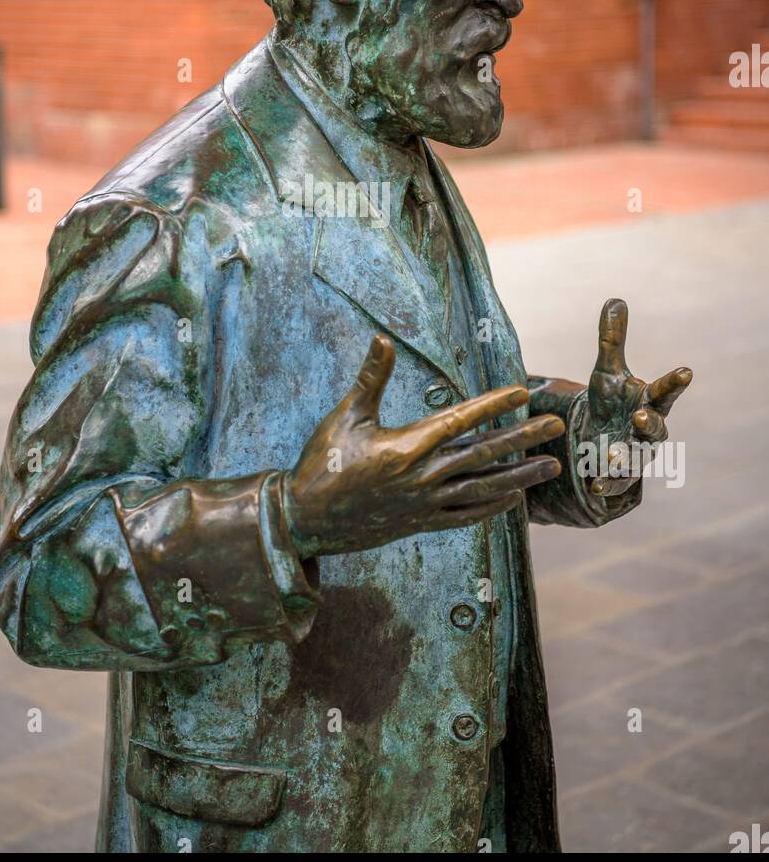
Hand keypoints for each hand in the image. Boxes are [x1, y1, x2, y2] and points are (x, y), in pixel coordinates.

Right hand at [283, 333, 564, 557]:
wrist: (305, 519)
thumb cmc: (321, 463)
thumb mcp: (345, 416)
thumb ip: (371, 378)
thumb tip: (382, 338)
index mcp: (405, 447)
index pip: (460, 420)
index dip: (493, 405)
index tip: (522, 391)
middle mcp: (422, 477)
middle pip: (483, 454)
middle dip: (523, 438)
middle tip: (556, 425)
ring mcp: (424, 504)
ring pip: (483, 488)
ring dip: (520, 476)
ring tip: (551, 465)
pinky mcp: (420, 523)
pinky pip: (466, 516)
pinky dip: (492, 506)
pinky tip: (515, 497)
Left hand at [583, 299, 692, 496]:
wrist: (596, 435)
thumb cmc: (609, 401)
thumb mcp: (606, 370)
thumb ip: (612, 340)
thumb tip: (615, 300)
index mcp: (648, 402)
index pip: (665, 391)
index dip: (675, 382)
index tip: (686, 370)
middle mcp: (647, 430)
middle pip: (657, 428)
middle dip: (650, 423)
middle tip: (640, 415)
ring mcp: (634, 454)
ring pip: (637, 458)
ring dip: (625, 457)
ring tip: (609, 454)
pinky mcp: (617, 475)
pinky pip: (616, 483)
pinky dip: (607, 484)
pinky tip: (593, 486)